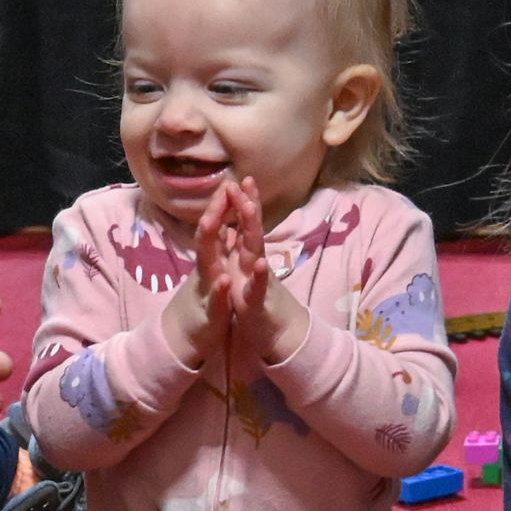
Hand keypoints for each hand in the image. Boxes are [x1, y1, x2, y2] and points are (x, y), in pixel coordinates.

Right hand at [158, 188, 241, 367]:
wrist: (184, 339)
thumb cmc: (202, 301)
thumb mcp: (211, 271)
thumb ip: (216, 247)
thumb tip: (219, 221)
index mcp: (210, 259)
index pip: (215, 226)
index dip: (223, 204)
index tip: (231, 180)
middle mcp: (205, 269)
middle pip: (208, 236)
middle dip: (216, 213)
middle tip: (224, 189)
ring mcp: (205, 289)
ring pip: (208, 262)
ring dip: (212, 243)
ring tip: (214, 222)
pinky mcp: (209, 312)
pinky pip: (215, 299)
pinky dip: (219, 289)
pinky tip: (225, 279)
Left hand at [221, 181, 310, 365]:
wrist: (273, 332)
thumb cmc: (256, 299)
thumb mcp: (244, 271)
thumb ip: (242, 247)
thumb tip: (237, 226)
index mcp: (246, 256)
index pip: (244, 224)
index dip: (242, 202)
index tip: (238, 178)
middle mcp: (253, 263)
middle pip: (251, 230)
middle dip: (248, 206)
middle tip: (246, 181)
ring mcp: (257, 280)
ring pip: (255, 251)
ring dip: (252, 230)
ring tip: (250, 208)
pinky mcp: (258, 300)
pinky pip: (258, 286)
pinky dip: (259, 275)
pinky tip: (260, 262)